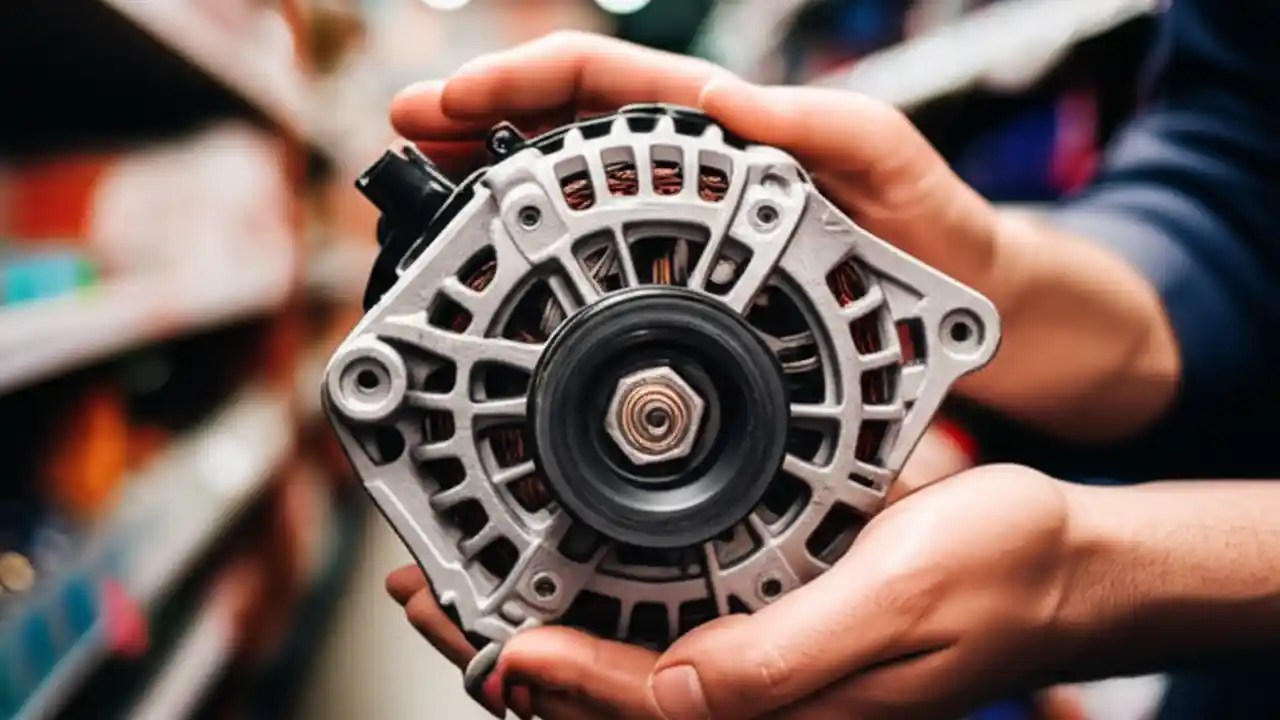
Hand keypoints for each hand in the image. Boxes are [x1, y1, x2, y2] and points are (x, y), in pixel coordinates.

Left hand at [386, 424, 997, 719]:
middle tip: (437, 599)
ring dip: (540, 635)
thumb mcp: (894, 608)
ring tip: (469, 594)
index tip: (483, 629)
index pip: (639, 708)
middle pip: (605, 702)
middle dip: (510, 658)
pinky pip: (665, 636)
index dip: (549, 676)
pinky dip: (601, 613)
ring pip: (622, 671)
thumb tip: (670, 692)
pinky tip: (569, 582)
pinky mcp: (773, 630)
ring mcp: (765, 669)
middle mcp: (764, 701)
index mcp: (785, 713)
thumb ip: (781, 661)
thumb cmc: (995, 579)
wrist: (1058, 560)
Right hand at [391, 32, 1178, 441]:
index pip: (597, 81)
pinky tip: (519, 282)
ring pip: (577, 199)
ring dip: (499, 197)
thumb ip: (808, 125)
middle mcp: (697, 170)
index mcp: (729, 123)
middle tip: (404, 161)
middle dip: (476, 137)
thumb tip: (717, 100)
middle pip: (565, 134)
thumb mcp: (881, 157)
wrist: (971, 310)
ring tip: (432, 213)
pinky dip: (557, 262)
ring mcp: (694, 229)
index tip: (440, 109)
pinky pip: (615, 263)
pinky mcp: (702, 285)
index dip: (511, 87)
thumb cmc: (934, 228)